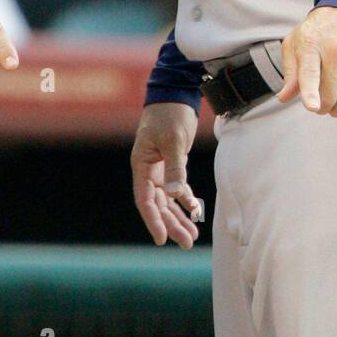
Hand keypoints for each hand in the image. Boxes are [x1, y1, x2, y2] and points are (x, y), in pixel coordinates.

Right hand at [131, 102, 201, 248]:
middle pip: (158, 205)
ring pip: (167, 200)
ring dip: (179, 217)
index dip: (153, 220)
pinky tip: (195, 212)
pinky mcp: (171, 165)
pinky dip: (185, 200)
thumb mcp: (174, 141)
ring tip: (192, 236)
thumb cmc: (170, 114)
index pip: (145, 200)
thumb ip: (175, 169)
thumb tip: (175, 195)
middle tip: (186, 243)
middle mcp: (147, 171)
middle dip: (171, 224)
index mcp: (141, 165)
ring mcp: (159, 169)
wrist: (176, 94)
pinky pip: (176, 188)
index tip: (161, 239)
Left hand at [278, 6, 336, 116]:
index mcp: (310, 44)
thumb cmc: (317, 31)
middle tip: (321, 109)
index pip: (310, 73)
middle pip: (330, 91)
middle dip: (324, 108)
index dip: (310, 92)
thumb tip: (284, 97)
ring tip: (335, 108)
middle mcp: (334, 48)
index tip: (312, 107)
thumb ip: (290, 72)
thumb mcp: (295, 43)